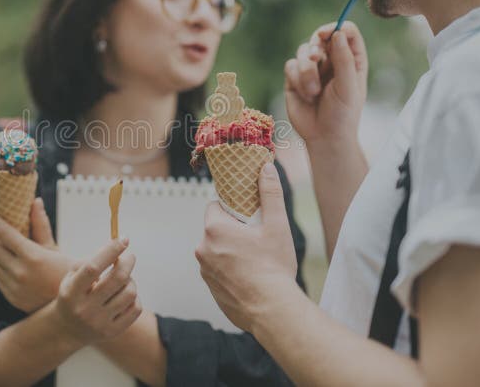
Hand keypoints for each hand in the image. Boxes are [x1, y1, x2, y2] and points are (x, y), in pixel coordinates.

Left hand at [0, 198, 70, 312]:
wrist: (73, 304)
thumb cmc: (67, 272)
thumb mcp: (55, 248)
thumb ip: (41, 225)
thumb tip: (35, 202)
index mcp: (32, 257)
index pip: (2, 231)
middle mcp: (19, 272)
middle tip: (1, 230)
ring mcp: (13, 287)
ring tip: (11, 249)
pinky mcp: (10, 297)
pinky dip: (2, 267)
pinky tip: (16, 266)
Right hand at [54, 238, 141, 344]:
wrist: (66, 330)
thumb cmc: (73, 294)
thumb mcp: (71, 276)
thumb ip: (90, 261)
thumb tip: (117, 249)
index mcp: (72, 292)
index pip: (93, 268)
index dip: (110, 251)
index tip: (123, 239)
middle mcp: (85, 309)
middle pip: (117, 279)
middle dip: (127, 262)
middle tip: (129, 256)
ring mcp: (99, 322)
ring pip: (130, 293)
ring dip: (130, 280)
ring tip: (124, 280)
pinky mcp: (112, 332)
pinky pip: (135, 308)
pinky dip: (134, 297)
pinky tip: (124, 295)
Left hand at [196, 162, 297, 331]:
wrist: (272, 310)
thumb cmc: (274, 267)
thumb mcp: (276, 225)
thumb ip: (269, 193)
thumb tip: (266, 168)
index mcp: (215, 229)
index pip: (215, 206)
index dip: (231, 208)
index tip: (247, 215)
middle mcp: (203, 249)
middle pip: (215, 229)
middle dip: (232, 230)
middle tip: (255, 237)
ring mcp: (205, 271)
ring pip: (216, 250)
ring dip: (230, 250)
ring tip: (254, 259)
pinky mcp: (210, 288)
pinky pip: (218, 271)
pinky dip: (229, 270)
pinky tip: (249, 276)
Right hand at [284, 21, 367, 144]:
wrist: (323, 137)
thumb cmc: (342, 114)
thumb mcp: (348, 86)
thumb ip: (344, 59)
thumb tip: (337, 33)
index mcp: (351, 59)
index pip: (346, 31)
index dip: (336, 28)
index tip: (327, 34)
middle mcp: (332, 60)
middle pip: (321, 36)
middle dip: (317, 46)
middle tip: (317, 58)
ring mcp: (312, 68)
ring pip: (303, 51)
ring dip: (307, 72)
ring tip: (314, 92)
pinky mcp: (295, 78)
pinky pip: (290, 65)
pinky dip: (297, 80)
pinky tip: (306, 95)